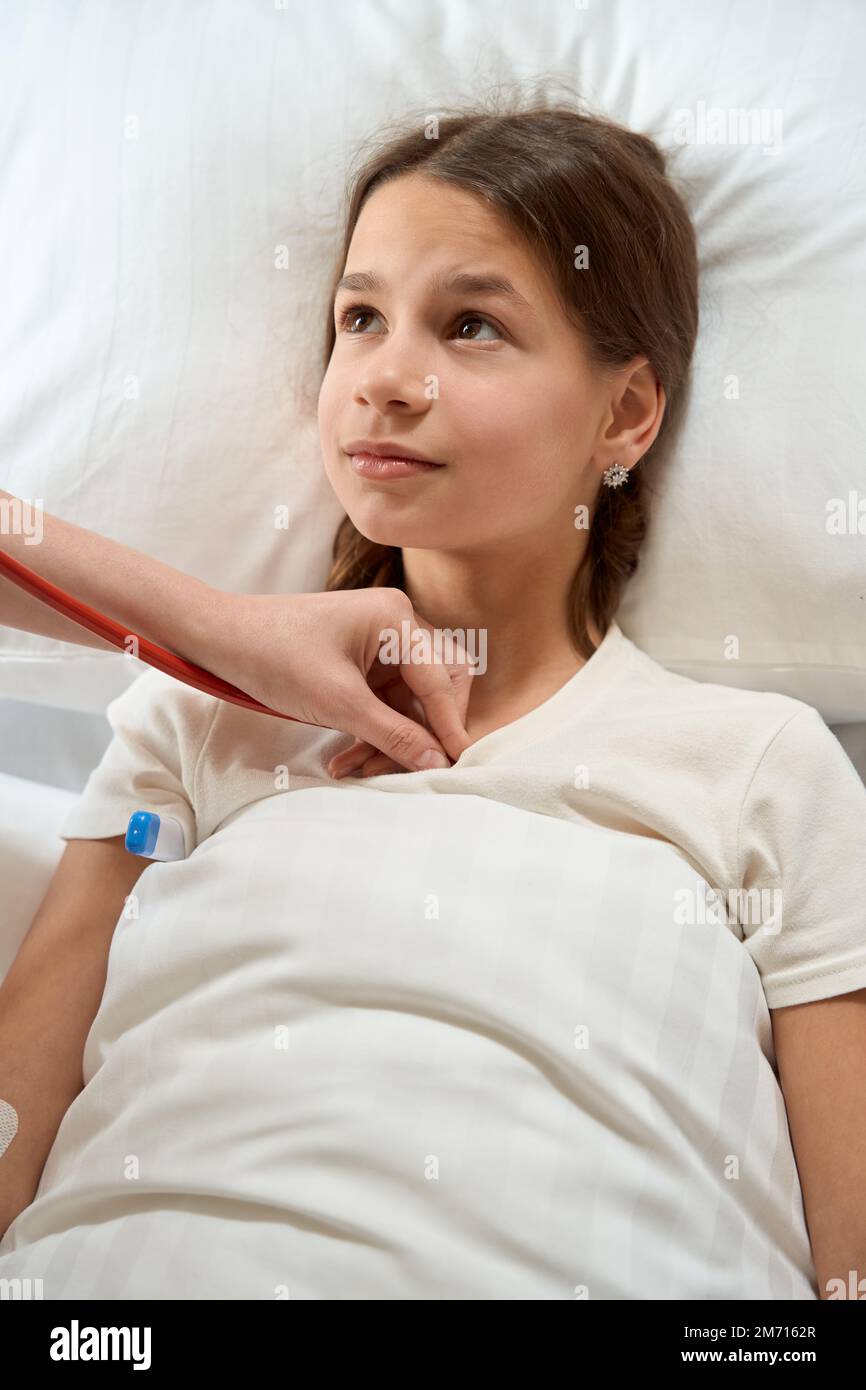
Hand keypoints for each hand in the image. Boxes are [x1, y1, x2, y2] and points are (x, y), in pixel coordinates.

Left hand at [208, 587, 473, 772]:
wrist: (219, 640)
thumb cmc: (273, 656)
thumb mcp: (337, 703)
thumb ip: (393, 734)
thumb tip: (438, 762)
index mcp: (396, 619)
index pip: (442, 680)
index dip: (450, 726)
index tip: (453, 767)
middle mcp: (396, 626)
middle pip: (436, 689)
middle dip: (419, 732)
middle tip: (401, 767)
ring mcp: (379, 645)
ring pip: (408, 704)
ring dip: (388, 740)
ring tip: (353, 769)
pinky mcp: (362, 664)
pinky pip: (384, 705)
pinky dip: (370, 733)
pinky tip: (345, 759)